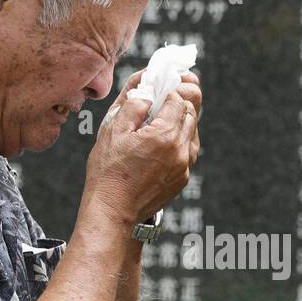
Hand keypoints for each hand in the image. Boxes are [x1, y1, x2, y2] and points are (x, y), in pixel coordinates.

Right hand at [84, 69, 201, 225]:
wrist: (113, 210)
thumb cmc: (108, 172)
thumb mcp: (113, 130)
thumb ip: (134, 104)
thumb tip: (147, 92)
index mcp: (165, 135)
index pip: (178, 99)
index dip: (167, 91)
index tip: (156, 90)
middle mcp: (180, 151)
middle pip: (191, 113)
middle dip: (178, 103)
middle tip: (161, 101)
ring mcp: (184, 167)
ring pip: (193, 132)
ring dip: (180, 122)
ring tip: (159, 122)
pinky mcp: (183, 179)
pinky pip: (188, 151)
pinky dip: (179, 141)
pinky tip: (161, 143)